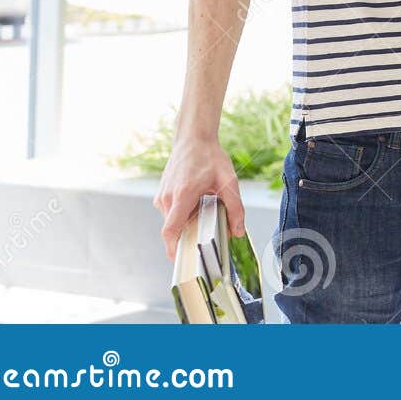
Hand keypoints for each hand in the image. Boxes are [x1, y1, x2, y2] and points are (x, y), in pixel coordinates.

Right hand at [154, 132, 246, 259]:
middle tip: (207, 240)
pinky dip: (183, 215)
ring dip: (187, 223)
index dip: (174, 248)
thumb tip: (238, 232)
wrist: (193, 138)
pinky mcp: (161, 195)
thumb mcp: (229, 181)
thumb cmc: (210, 157)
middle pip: (174, 228)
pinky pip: (171, 213)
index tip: (183, 261)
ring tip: (205, 215)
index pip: (170, 230)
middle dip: (188, 237)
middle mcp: (167, 198)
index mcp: (182, 195)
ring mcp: (161, 196)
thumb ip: (235, 207)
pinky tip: (198, 206)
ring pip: (172, 221)